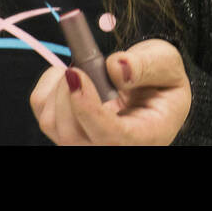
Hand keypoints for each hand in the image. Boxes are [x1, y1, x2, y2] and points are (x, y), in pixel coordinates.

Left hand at [29, 38, 191, 144]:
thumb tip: (117, 67)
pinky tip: (73, 76)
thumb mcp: (168, 65)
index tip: (77, 75)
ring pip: (53, 124)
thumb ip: (147, 66)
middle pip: (73, 138)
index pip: (111, 137)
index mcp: (145, 137)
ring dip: (60, 86)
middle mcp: (112, 147)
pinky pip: (43, 112)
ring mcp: (84, 143)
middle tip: (83, 63)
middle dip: (69, 93)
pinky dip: (50, 85)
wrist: (152, 87)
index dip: (89, 110)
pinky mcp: (64, 132)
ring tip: (85, 68)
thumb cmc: (162, 79)